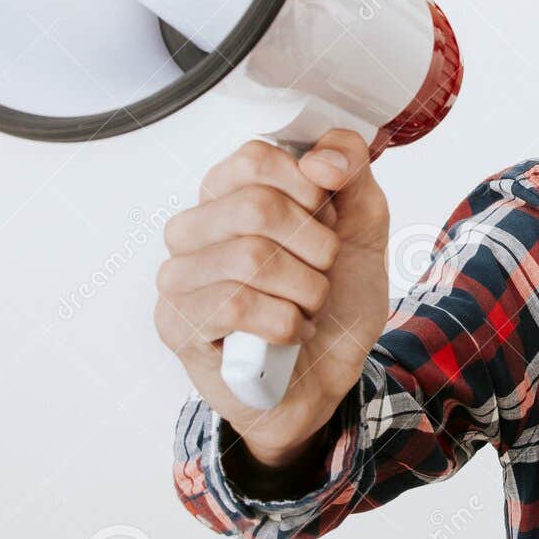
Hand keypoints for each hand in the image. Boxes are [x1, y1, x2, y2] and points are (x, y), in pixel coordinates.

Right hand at [154, 130, 391, 468]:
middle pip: (257, 207)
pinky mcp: (177, 325)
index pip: (255, 158)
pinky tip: (290, 333)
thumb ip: (351, 173)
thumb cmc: (335, 302)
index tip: (327, 216)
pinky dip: (286, 323)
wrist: (329, 380)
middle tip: (321, 273)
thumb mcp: (362, 228)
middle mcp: (193, 229)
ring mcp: (179, 277)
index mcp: (230, 194)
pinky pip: (236, 306)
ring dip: (305, 290)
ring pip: (251, 259)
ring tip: (307, 307)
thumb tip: (324, 158)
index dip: (307, 187)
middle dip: (315, 247)